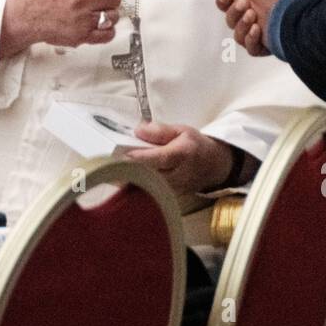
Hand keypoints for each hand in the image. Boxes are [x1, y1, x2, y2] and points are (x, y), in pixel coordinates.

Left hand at [125, 121, 243, 193]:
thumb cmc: (195, 146)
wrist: (213, 165)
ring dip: (130, 178)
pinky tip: (126, 177)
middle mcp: (178, 174)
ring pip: (147, 186)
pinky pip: (150, 191)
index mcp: (182, 154)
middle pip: (149, 175)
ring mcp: (174, 188)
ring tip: (116, 169)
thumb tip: (138, 131)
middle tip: (111, 161)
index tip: (120, 153)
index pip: (157, 159)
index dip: (137, 157)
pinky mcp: (169, 196)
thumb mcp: (181, 130)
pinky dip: (137, 184)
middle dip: (129, 168)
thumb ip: (159, 131)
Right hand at [216, 0, 325, 56]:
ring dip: (239, 23)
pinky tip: (257, 29)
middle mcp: (253, 12)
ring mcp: (259, 30)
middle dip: (233, 9)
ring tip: (253, 15)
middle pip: (230, 15)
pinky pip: (251, 48)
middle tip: (246, 2)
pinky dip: (249, 40)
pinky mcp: (267, 45)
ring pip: (236, 32)